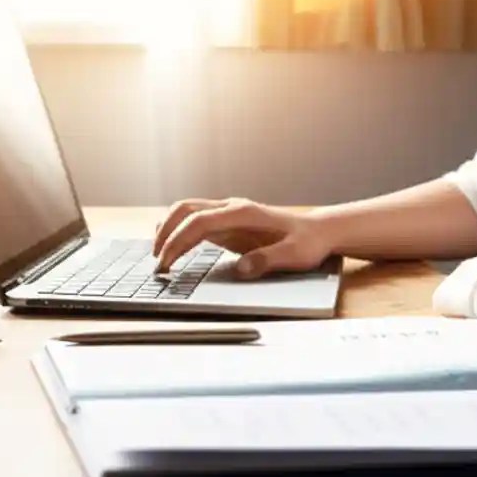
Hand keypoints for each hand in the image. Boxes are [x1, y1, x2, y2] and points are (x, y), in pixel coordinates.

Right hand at [152, 198, 332, 279]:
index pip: (199, 221)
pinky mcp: (228, 222)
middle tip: (157, 261)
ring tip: (159, 256)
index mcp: (244, 213)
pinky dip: (179, 231)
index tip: (166, 262)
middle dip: (165, 232)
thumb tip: (242, 268)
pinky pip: (196, 221)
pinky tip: (173, 248)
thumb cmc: (308, 242)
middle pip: (185, 209)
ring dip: (168, 229)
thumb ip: (268, 260)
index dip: (178, 240)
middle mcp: (232, 207)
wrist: (319, 230)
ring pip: (187, 211)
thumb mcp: (295, 255)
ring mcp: (228, 213)